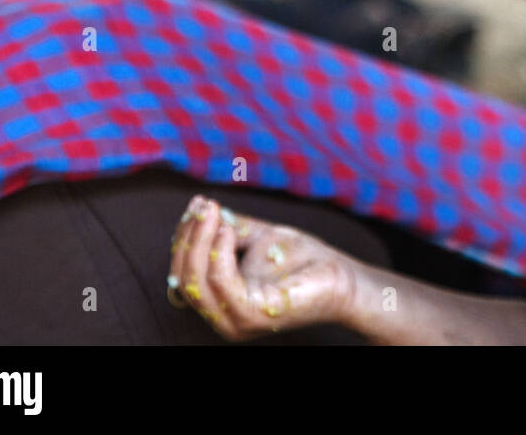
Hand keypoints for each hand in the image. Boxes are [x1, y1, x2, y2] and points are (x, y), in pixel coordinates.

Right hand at [168, 194, 359, 340]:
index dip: (184, 238)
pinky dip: (218, 255)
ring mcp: (236, 321)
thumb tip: (197, 207)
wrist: (343, 276)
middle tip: (202, 206)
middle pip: (183, 279)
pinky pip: (222, 285)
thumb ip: (228, 227)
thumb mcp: (258, 237)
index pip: (183, 273)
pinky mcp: (254, 316)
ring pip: (196, 282)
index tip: (196, 204)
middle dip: (189, 237)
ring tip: (213, 213)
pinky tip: (227, 230)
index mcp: (220, 300)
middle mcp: (222, 316)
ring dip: (199, 241)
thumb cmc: (304, 258)